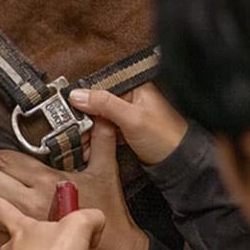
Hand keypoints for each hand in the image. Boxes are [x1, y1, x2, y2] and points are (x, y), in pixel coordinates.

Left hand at [0, 119, 149, 249]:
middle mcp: (30, 204)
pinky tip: (13, 222)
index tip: (2, 159)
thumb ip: (101, 142)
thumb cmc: (111, 216)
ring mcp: (23, 229)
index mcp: (46, 182)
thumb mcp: (106, 173)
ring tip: (4, 196)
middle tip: (0, 176)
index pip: (3, 161)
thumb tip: (102, 117)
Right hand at [69, 83, 187, 165]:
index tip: (70, 111)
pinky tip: (90, 144)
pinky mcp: (126, 128)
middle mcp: (130, 98)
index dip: (83, 99)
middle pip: (97, 103)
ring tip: (82, 140)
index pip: (100, 86)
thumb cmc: (166, 138)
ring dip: (88, 130)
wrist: (180, 164)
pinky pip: (104, 129)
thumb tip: (77, 94)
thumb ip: (104, 104)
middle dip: (85, 118)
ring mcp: (127, 114)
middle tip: (76, 131)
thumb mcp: (131, 118)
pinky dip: (96, 137)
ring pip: (98, 117)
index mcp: (135, 87)